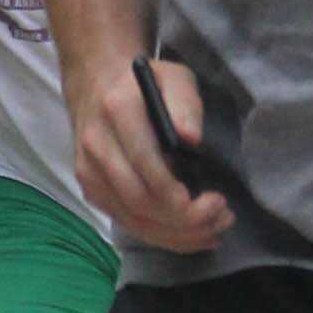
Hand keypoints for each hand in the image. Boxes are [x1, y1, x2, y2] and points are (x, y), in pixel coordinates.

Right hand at [73, 53, 233, 253]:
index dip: (178, 195)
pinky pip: (126, 222)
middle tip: (223, 219)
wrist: (97, 84)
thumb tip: (191, 138)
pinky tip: (189, 235)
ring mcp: (88, 171)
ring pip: (132, 220)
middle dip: (185, 221)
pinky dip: (160, 235)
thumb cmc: (144, 84)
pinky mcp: (90, 189)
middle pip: (139, 201)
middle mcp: (97, 145)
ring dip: (176, 235)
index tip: (214, 202)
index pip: (146, 166)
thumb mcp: (174, 77)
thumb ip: (186, 103)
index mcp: (117, 111)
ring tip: (213, 231)